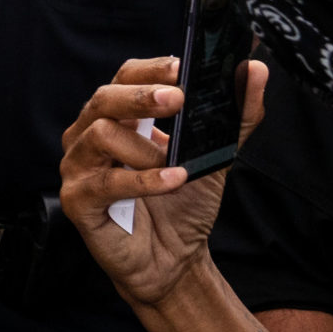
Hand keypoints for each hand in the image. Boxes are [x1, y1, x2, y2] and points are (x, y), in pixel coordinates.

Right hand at [59, 55, 268, 309]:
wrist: (173, 263)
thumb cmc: (182, 206)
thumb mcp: (214, 155)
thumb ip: (234, 116)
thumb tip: (254, 71)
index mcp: (120, 117)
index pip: (125, 78)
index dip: (150, 70)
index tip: (180, 68)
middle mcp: (90, 135)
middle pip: (105, 98)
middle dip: (142, 95)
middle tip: (177, 99)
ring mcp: (80, 167)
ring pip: (100, 134)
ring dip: (146, 149)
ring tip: (178, 164)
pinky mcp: (78, 200)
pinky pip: (106, 182)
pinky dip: (143, 180)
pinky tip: (173, 180)